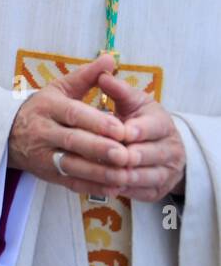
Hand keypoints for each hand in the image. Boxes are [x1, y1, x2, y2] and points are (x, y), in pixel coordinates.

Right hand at [7, 55, 132, 196]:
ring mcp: (43, 155)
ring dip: (99, 172)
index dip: (97, 122)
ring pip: (71, 165)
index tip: (121, 129)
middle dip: (99, 149)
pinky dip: (92, 186)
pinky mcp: (46, 174)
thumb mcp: (58, 89)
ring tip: (124, 174)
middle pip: (73, 140)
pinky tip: (113, 187)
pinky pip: (70, 182)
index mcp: (48, 106)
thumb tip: (109, 59)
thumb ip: (86, 76)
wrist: (7, 133)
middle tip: (124, 154)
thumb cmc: (42, 108)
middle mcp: (42, 131)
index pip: (73, 114)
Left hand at [98, 72, 185, 201]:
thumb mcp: (131, 102)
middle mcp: (169, 148)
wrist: (159, 147)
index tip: (119, 131)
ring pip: (143, 176)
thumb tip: (102, 72)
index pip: (151, 128)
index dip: (134, 130)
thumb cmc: (138, 120)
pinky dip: (121, 190)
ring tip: (98, 172)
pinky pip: (139, 192)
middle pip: (148, 155)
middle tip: (106, 156)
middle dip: (126, 155)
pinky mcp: (157, 190)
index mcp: (162, 123)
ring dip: (121, 175)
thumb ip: (117, 90)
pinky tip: (101, 185)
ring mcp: (165, 171)